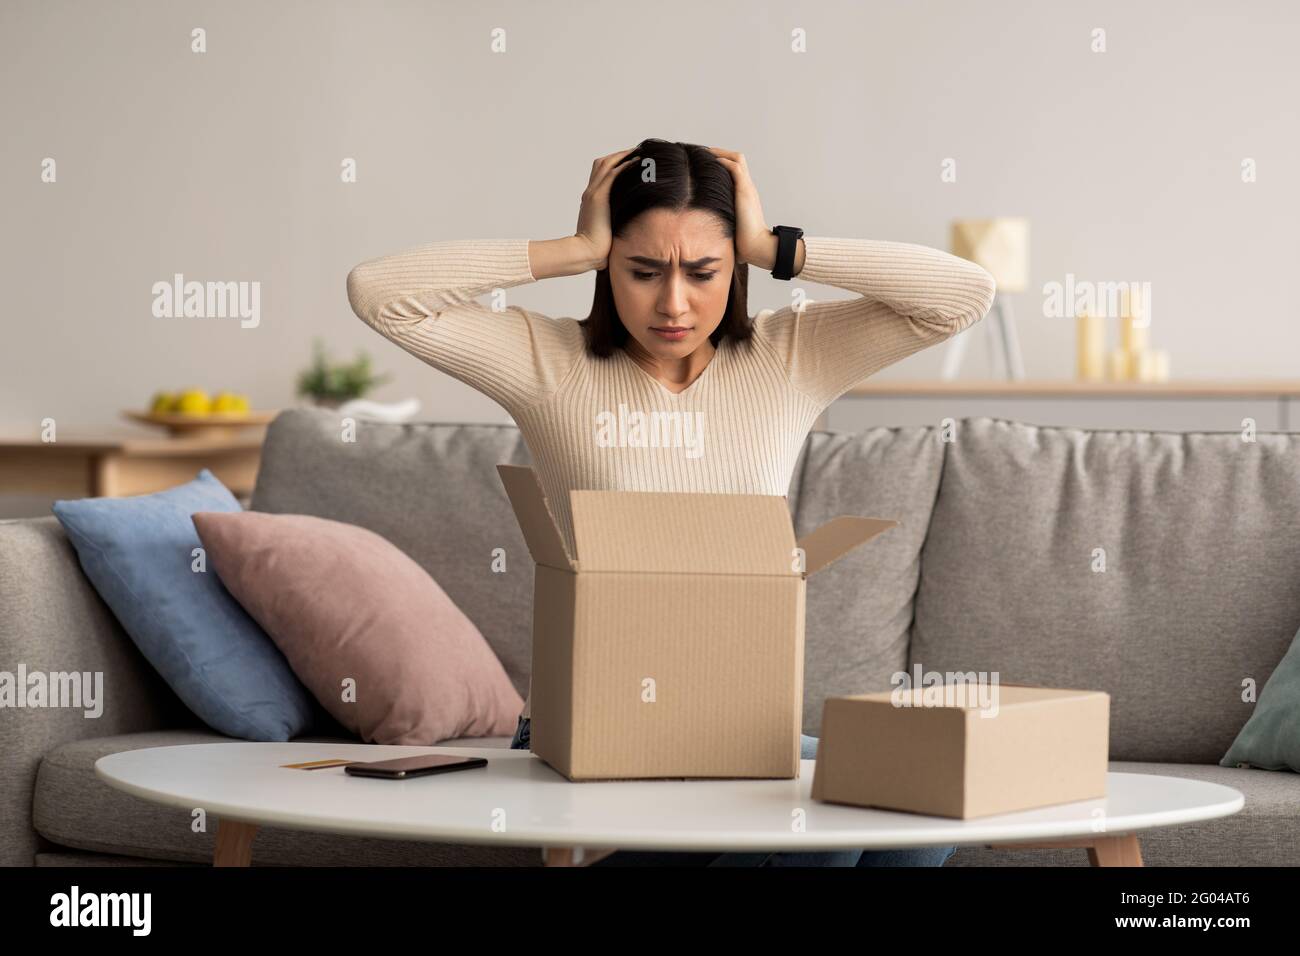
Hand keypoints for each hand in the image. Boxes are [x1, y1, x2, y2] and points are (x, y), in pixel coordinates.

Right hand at [574, 147, 640, 269]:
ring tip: (639, 152)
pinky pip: (612, 174)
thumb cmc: (597, 248)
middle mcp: (590, 192)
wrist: (586, 252)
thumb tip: (627, 226)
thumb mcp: (606, 230)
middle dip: (619, 155)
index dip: (614, 165)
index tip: (630, 162)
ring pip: (606, 164)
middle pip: (602, 163)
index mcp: (591, 200)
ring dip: (623, 156)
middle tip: (637, 153)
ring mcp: (593, 193)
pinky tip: (636, 161)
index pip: (601, 174)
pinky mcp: (598, 197)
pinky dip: (624, 164)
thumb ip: (613, 222)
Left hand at [706, 147, 771, 265]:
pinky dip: (723, 161)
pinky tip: (711, 161)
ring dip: (720, 152)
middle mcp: (747, 188)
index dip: (721, 161)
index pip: (735, 169)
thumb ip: (721, 222)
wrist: (757, 246)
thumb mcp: (729, 226)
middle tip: (702, 152)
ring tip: (704, 152)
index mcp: (745, 194)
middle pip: (737, 159)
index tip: (704, 161)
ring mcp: (747, 188)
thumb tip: (704, 232)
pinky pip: (735, 168)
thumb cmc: (744, 242)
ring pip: (737, 159)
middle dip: (720, 152)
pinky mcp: (745, 191)